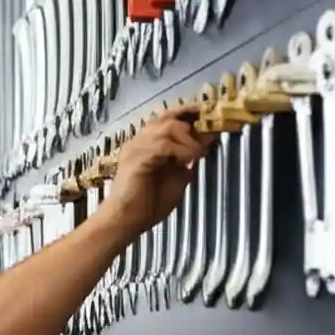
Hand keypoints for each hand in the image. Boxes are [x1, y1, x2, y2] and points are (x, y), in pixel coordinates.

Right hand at [102, 104, 213, 233]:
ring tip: (195, 155)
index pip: (168, 117)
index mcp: (147, 143)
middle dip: (192, 127)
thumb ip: (185, 164)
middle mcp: (140, 140)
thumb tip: (200, 151)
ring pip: (169, 127)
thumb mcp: (176, 180)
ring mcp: (137, 146)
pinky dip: (180, 151)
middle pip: (170, 117)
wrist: (127, 219)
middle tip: (205, 142)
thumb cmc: (147, 204)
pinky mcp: (137, 156)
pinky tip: (185, 162)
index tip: (207, 119)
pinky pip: (164, 144)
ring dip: (188, 140)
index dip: (188, 115)